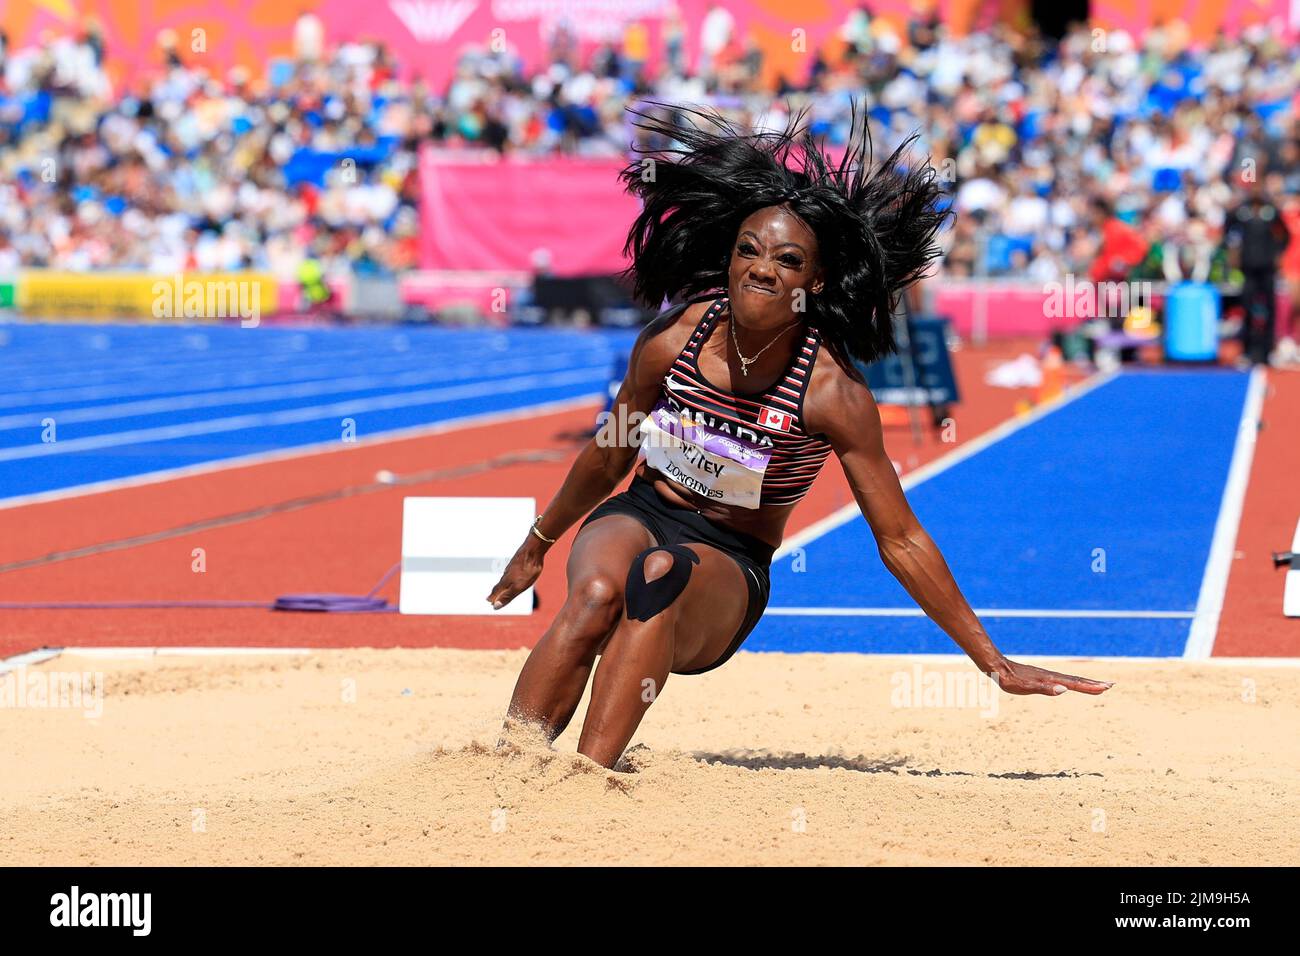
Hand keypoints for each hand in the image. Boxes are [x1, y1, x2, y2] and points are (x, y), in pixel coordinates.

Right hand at [485, 541, 543, 609]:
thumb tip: (495, 606)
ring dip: (502, 584)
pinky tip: (512, 574)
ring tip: (501, 588)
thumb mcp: (519, 586)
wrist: (533, 549)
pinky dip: (509, 576)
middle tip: (491, 597)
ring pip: (505, 577)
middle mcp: (507, 574)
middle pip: (500, 585)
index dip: (493, 597)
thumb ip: (508, 596)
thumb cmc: (528, 570)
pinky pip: (511, 571)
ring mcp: (512, 566)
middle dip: (496, 592)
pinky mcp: (518, 561)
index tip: (488, 601)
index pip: (497, 591)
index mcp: (507, 581)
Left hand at [986, 658, 1113, 696]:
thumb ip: (1044, 688)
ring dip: (1086, 682)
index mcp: (1051, 679)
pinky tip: (1072, 685)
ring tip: (1098, 685)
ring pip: (1071, 679)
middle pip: (1077, 680)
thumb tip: (1064, 689)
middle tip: (1111, 685)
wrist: (997, 667)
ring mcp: (1048, 676)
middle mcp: (1052, 676)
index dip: (1091, 686)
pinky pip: (1062, 680)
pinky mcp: (1042, 677)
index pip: (1075, 683)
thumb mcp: (1025, 687)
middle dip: (1094, 683)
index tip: (1107, 687)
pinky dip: (1073, 682)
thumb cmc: (1009, 679)